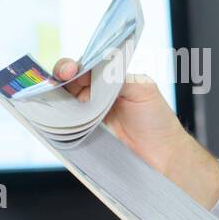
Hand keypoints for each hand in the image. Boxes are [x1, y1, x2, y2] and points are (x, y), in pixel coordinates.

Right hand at [52, 57, 218, 208]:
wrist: (162, 153)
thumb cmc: (157, 120)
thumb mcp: (142, 89)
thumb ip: (117, 77)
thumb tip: (90, 73)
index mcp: (110, 80)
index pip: (84, 66)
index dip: (73, 66)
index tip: (70, 70)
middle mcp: (96, 94)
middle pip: (68, 81)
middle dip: (60, 77)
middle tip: (63, 79)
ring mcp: (88, 114)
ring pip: (62, 100)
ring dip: (55, 96)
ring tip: (57, 95)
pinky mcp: (84, 133)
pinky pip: (65, 122)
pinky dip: (57, 117)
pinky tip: (56, 114)